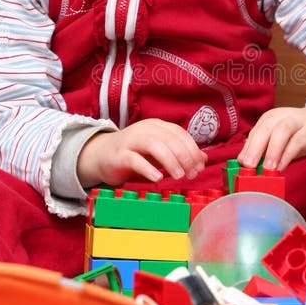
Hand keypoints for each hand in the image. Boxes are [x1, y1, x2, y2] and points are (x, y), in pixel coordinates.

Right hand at [77, 119, 207, 187]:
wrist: (101, 156)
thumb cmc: (134, 154)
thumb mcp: (160, 152)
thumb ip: (180, 153)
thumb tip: (203, 158)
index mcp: (156, 126)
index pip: (179, 133)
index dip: (192, 149)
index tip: (200, 166)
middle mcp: (144, 129)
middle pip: (169, 139)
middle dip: (184, 156)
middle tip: (192, 173)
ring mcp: (130, 140)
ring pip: (154, 145)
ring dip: (170, 161)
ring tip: (179, 176)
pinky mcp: (119, 155)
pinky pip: (135, 160)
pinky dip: (148, 168)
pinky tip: (157, 178)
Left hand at [237, 90, 305, 170]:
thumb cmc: (301, 134)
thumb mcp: (280, 141)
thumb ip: (265, 150)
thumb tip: (247, 166)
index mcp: (270, 119)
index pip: (255, 133)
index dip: (246, 149)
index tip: (239, 166)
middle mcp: (282, 117)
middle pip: (265, 129)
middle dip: (255, 148)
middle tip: (248, 166)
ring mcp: (298, 121)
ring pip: (282, 131)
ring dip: (272, 150)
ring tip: (267, 168)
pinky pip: (298, 141)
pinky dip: (288, 154)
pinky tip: (282, 166)